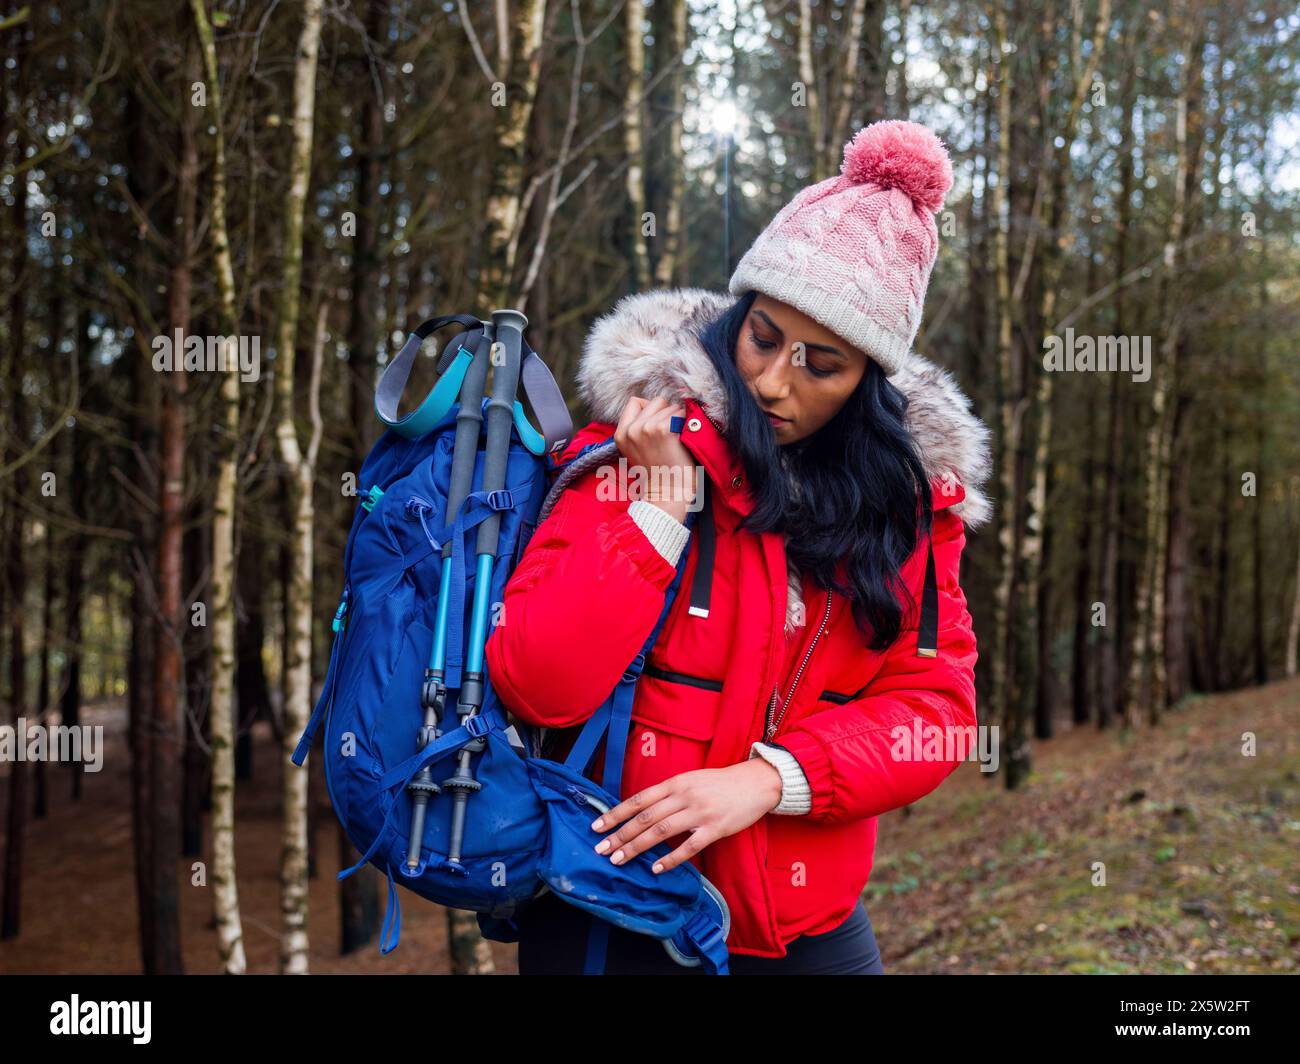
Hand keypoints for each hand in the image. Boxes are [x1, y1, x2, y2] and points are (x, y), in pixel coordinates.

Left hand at [588, 758, 783, 873]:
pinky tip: (656, 869)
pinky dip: (670, 859)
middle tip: (601, 849)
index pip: (639, 800)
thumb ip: (668, 793)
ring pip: (661, 832)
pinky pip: (689, 847)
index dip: (616, 813)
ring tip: (620, 860)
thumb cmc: (720, 783)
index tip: (597, 826)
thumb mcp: (690, 780)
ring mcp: (700, 813)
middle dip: (620, 834)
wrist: (756, 783)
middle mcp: (684, 796)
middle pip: (645, 817)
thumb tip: (641, 811)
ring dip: (637, 847)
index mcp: (675, 783)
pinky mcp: (715, 828)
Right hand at [613, 395, 696, 521]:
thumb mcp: (636, 450)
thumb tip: (656, 405)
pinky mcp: (664, 430)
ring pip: (670, 406)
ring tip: (676, 441)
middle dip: (666, 413)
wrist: (668, 494)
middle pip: (655, 401)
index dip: (650, 409)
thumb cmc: (658, 473)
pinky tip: (683, 439)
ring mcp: (647, 428)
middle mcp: (631, 430)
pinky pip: (681, 413)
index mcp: (620, 434)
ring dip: (678, 419)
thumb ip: (638, 428)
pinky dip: (686, 423)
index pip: (635, 402)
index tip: (657, 425)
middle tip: (669, 436)